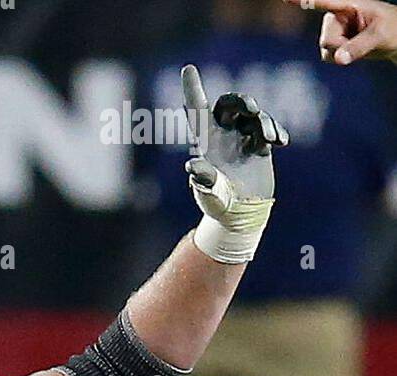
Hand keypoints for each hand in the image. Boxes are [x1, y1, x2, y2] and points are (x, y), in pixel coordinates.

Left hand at [181, 64, 289, 264]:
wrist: (241, 216)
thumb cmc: (219, 207)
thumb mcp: (210, 195)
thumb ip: (204, 180)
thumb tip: (193, 166)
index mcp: (204, 142)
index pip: (196, 111)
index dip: (192, 90)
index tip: (188, 68)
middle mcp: (222, 136)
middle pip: (230, 104)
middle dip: (242, 101)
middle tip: (253, 111)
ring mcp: (241, 139)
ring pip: (253, 114)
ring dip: (264, 121)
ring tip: (270, 140)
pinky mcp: (259, 145)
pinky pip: (269, 127)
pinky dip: (276, 131)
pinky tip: (280, 143)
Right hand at [286, 0, 396, 64]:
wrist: (392, 40)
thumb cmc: (390, 29)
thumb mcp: (378, 35)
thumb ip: (358, 47)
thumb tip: (338, 59)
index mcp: (348, 5)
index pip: (323, 2)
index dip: (304, 1)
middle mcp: (336, 15)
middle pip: (326, 38)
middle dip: (341, 45)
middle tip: (361, 41)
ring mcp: (332, 30)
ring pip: (326, 49)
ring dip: (342, 51)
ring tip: (359, 43)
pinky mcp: (332, 43)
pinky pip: (328, 56)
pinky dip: (340, 57)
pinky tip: (352, 49)